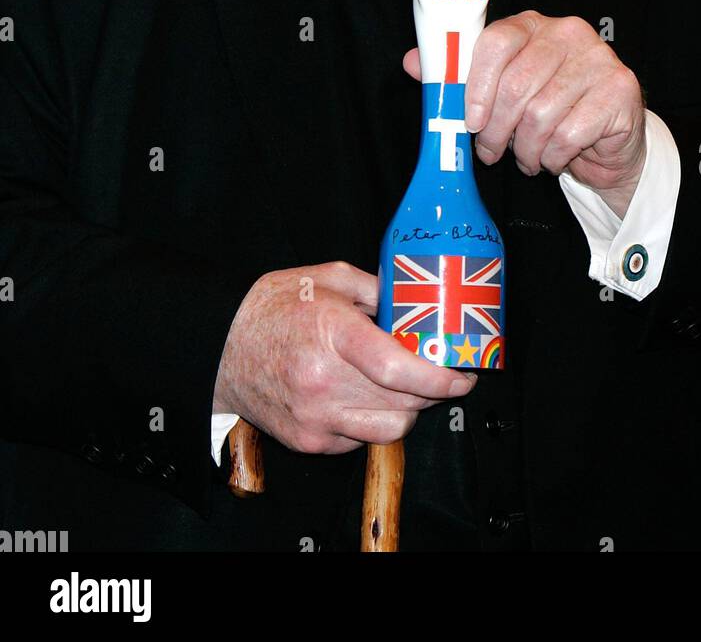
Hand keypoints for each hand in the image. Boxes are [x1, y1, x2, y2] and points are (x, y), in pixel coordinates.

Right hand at [212, 262, 475, 452]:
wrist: (219, 348)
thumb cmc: (273, 308)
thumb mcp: (329, 278)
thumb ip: (377, 289)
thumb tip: (418, 306)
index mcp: (333, 335)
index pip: (401, 370)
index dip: (441, 378)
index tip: (462, 375)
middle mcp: (324, 382)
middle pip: (405, 402)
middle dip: (434, 391)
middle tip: (442, 374)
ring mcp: (316, 417)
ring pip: (390, 429)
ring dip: (408, 409)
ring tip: (406, 387)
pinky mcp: (309, 441)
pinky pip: (362, 440)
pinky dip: (374, 421)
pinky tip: (365, 396)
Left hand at [404, 11, 645, 217]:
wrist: (608, 140)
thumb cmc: (550, 111)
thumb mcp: (503, 92)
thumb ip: (462, 76)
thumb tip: (413, 62)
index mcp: (533, 24)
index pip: (496, 42)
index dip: (476, 86)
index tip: (469, 120)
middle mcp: (568, 33)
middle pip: (516, 85)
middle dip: (495, 130)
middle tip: (489, 151)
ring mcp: (598, 60)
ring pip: (541, 115)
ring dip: (525, 148)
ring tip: (526, 156)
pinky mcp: (620, 91)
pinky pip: (569, 134)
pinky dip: (553, 156)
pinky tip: (552, 157)